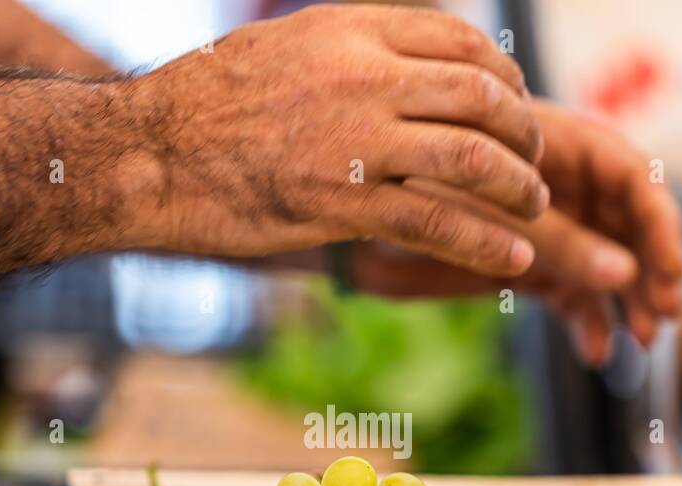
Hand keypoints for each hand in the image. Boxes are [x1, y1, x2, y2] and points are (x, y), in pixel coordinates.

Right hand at [125, 4, 547, 276]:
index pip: (462, 42)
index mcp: (352, 29)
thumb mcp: (285, 46)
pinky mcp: (342, 204)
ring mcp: (355, 140)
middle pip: (482, 97)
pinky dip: (487, 244)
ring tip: (534, 209)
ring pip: (474, 159)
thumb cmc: (206, 104)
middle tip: (535, 162)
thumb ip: (351, 51)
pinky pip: (438, 223)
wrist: (146, 152)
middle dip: (525, 133)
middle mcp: (363, 75)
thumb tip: (404, 70)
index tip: (515, 106)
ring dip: (519, 189)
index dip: (506, 77)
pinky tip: (515, 259)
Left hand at [347, 100, 681, 363]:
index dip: (659, 223)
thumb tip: (628, 275)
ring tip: (641, 340)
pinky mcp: (527, 271)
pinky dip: (587, 323)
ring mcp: (545, 231)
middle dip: (653, 269)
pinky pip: (573, 298)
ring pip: (610, 265)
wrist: (347, 230)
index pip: (632, 176)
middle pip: (631, 224)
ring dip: (631, 301)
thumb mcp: (485, 216)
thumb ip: (555, 242)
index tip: (672, 271)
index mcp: (553, 147)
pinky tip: (595, 352)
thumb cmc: (409, 198)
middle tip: (665, 315)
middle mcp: (559, 187)